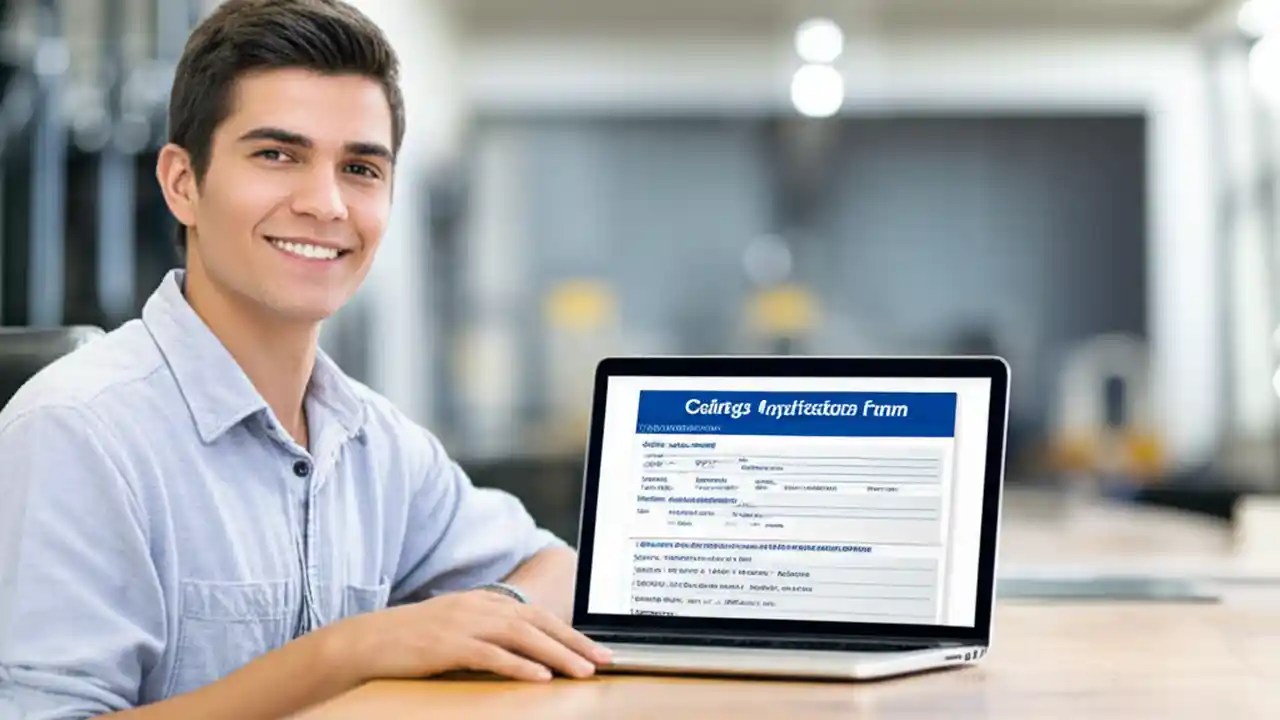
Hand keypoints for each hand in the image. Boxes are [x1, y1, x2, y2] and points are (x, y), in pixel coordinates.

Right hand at [330, 590, 612, 682]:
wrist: (364, 641)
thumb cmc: (411, 642)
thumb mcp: (457, 630)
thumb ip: (488, 634)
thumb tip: (525, 652)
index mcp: (484, 602)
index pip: (538, 616)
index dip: (570, 632)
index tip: (597, 650)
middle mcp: (479, 607)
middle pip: (538, 623)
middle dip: (575, 642)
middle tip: (604, 661)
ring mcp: (463, 624)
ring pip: (522, 637)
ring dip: (557, 654)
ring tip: (582, 671)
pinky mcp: (448, 644)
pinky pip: (491, 655)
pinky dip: (519, 666)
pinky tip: (540, 678)